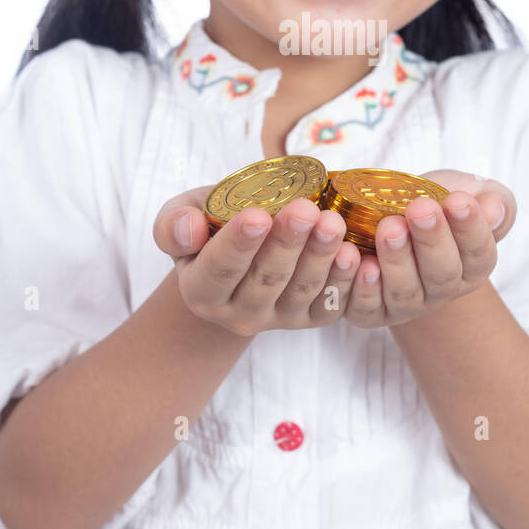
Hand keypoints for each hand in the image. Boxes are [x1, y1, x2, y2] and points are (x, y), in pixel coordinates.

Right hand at [152, 186, 363, 335]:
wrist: (241, 254)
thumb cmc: (210, 227)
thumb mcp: (181, 217)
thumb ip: (174, 224)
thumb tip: (188, 228)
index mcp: (202, 291)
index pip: (219, 270)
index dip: (238, 244)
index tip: (257, 215)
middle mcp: (238, 314)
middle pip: (266, 280)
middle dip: (288, 243)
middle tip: (305, 209)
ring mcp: (278, 319)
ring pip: (301, 291)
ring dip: (320, 256)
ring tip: (333, 221)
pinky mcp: (310, 318)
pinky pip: (330, 305)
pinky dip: (345, 281)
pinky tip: (354, 253)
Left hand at [337, 170, 515, 329]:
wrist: (391, 219)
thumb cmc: (435, 203)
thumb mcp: (467, 192)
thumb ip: (490, 199)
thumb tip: (493, 208)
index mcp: (472, 265)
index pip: (478, 252)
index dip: (470, 228)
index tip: (458, 200)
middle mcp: (442, 290)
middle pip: (442, 275)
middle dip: (432, 241)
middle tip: (420, 209)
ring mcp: (407, 304)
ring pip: (404, 292)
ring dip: (396, 260)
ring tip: (389, 228)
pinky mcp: (371, 311)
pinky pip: (366, 307)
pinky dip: (361, 287)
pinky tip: (357, 258)